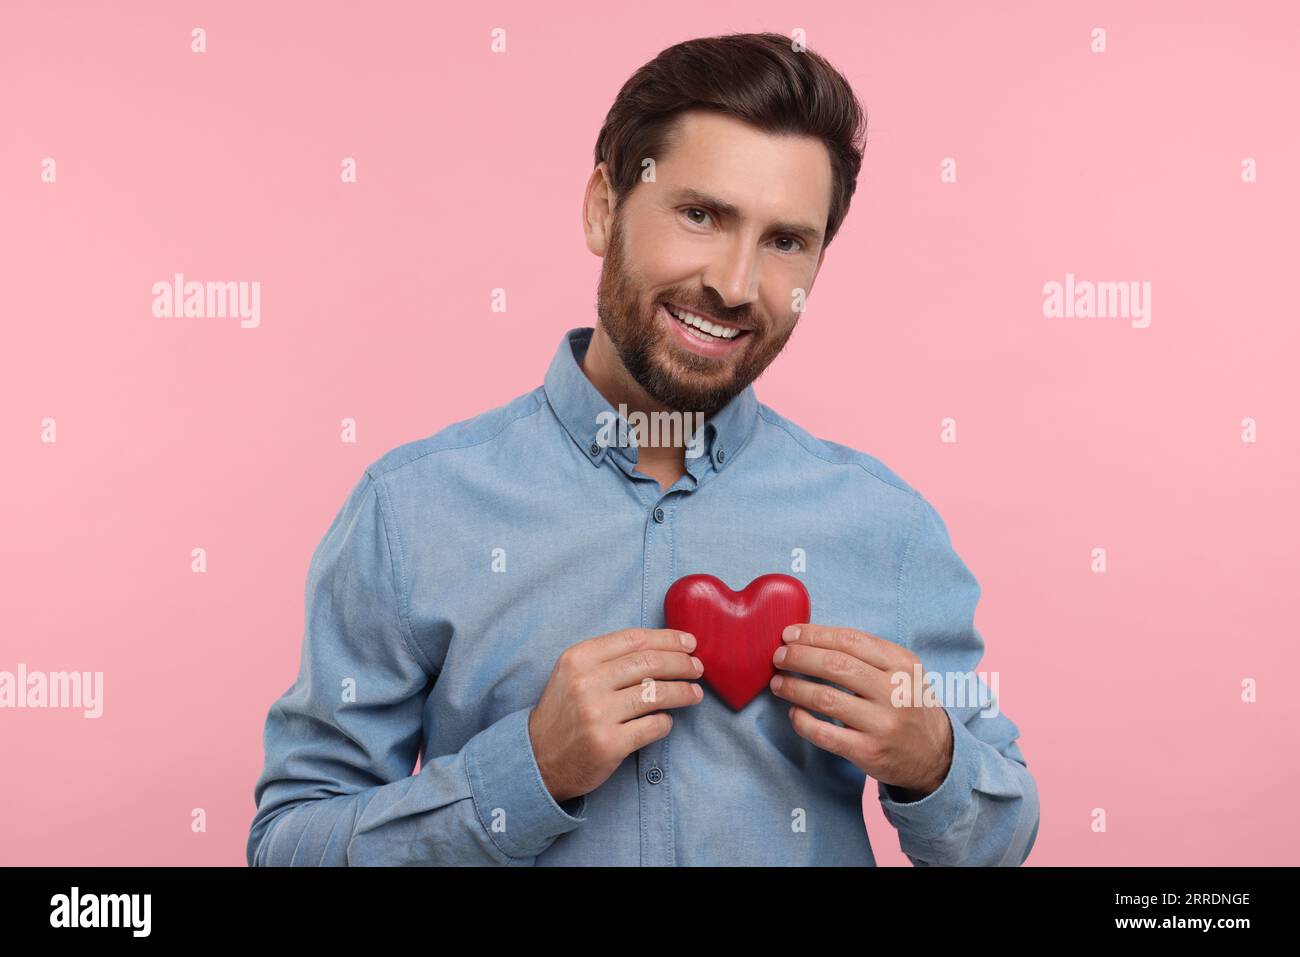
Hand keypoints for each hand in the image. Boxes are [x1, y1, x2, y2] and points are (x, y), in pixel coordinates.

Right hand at [529, 627, 704, 802]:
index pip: (634, 639)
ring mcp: (597, 714)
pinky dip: (667, 722)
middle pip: (649, 663)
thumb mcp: (574, 673)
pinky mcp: (609, 743)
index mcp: (579, 657)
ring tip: (695, 694)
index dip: (668, 639)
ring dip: (683, 692)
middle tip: (697, 668)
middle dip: (681, 663)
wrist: (537, 758)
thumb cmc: (565, 712)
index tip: (689, 643)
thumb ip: (608, 657)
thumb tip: (662, 645)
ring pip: (656, 693)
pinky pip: (653, 726)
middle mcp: (586, 682)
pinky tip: (667, 720)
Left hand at [768, 623, 952, 796]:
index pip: (850, 640)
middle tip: (778, 657)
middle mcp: (895, 692)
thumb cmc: (907, 703)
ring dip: (794, 688)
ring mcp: (882, 724)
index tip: (789, 634)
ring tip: (778, 683)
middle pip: (835, 665)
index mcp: (902, 664)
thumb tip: (811, 637)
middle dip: (799, 657)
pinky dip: (802, 721)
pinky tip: (794, 712)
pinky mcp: (869, 752)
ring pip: (826, 698)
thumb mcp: (902, 670)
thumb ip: (867, 653)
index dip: (814, 634)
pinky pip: (825, 734)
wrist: (935, 754)